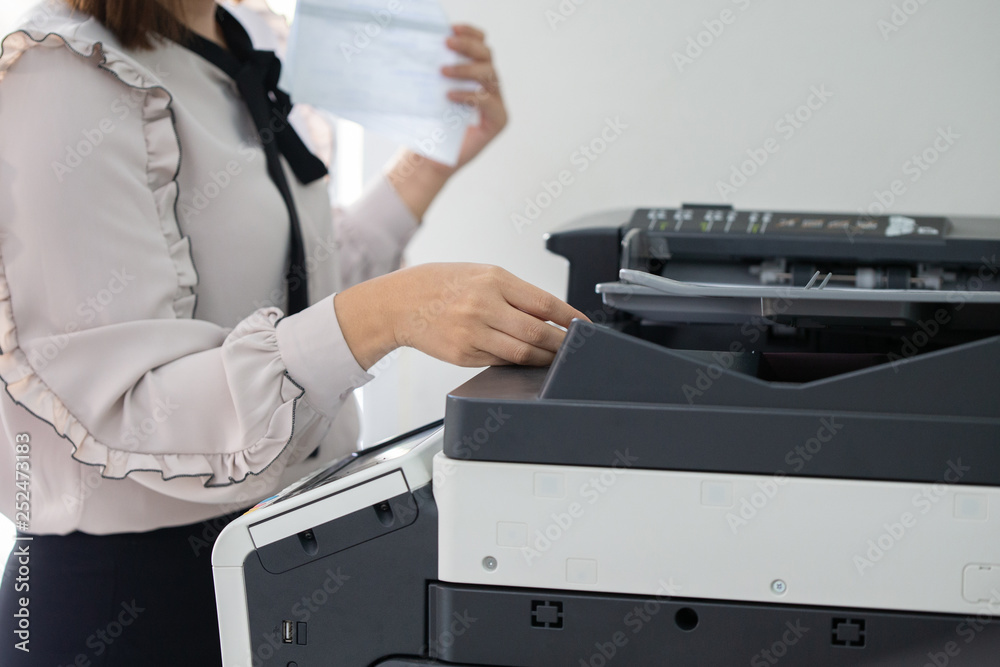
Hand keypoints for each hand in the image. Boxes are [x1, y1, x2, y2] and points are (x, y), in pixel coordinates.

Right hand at [334, 264, 587, 369]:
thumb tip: (553, 314)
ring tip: (555, 357)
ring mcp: (473, 333)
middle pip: (537, 332)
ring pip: (522, 353)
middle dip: (562, 344)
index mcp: (493, 280)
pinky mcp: (464, 354)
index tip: (585, 326)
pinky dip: (518, 362)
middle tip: (576, 348)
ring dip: (544, 358)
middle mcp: (484, 306)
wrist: (401, 302)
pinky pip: (500, 362)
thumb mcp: (482, 275)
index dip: (570, 317)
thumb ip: (516, 293)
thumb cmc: (444, 284)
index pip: (544, 302)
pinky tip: (526, 360)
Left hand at [441, 25, 507, 170]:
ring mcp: (496, 104)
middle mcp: (489, 87)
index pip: (480, 45)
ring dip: (466, 69)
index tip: (451, 28)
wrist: (428, 159)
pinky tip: (449, 96)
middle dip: (468, 45)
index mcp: (475, 75)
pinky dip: (469, 95)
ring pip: (489, 74)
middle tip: (447, 43)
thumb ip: (434, 70)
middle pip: (487, 56)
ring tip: (443, 72)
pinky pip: (487, 101)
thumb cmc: (427, 125)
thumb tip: (424, 42)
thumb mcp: (429, 92)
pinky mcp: (497, 121)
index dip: (470, 33)